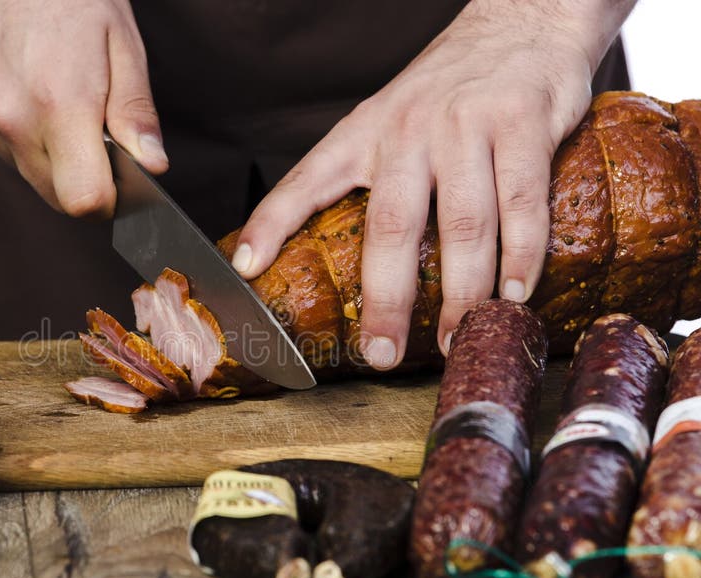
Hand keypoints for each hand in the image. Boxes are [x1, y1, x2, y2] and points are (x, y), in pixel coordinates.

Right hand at [0, 0, 167, 217]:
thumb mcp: (120, 42)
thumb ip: (135, 111)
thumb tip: (153, 166)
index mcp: (60, 106)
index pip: (83, 201)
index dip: (107, 200)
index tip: (119, 184)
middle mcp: (10, 118)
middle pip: (54, 194)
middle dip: (79, 178)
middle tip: (92, 131)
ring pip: (23, 168)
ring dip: (45, 151)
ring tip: (53, 92)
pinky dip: (15, 127)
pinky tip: (22, 83)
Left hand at [231, 0, 635, 367]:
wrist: (520, 20)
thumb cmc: (448, 87)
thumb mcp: (387, 119)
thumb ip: (366, 176)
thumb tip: (342, 253)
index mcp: (364, 133)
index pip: (305, 180)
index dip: (271, 224)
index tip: (246, 268)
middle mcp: (407, 129)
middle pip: (390, 226)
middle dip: (386, 299)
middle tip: (382, 355)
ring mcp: (466, 124)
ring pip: (462, 223)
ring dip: (461, 293)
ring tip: (456, 339)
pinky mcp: (522, 123)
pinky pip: (520, 202)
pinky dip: (521, 255)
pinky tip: (515, 293)